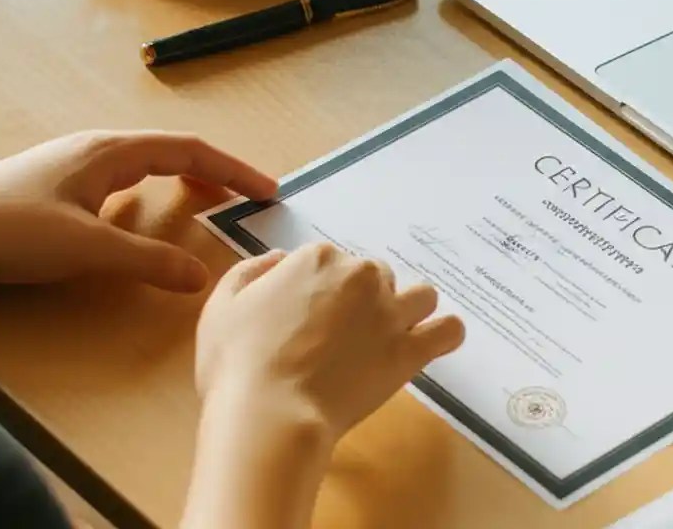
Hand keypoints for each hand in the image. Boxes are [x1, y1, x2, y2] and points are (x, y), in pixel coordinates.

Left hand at [0, 130, 277, 291]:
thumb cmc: (6, 229)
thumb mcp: (86, 249)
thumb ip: (148, 261)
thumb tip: (201, 276)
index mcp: (110, 153)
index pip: (190, 152)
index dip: (234, 171)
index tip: (267, 191)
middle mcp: (95, 151)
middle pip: (171, 152)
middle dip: (215, 173)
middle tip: (247, 198)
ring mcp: (72, 167)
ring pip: (144, 165)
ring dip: (183, 180)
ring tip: (208, 202)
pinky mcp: (54, 187)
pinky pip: (121, 180)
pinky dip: (151, 193)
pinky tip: (144, 216)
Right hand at [183, 244, 464, 528]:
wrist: (270, 413)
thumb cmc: (238, 364)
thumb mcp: (223, 306)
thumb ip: (252, 272)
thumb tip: (279, 260)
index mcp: (317, 259)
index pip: (332, 263)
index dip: (322, 292)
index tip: (311, 320)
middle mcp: (361, 276)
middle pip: (376, 278)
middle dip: (364, 301)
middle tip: (342, 339)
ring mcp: (391, 312)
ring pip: (420, 295)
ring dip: (408, 312)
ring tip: (387, 341)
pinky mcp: (411, 350)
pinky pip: (449, 330)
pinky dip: (444, 335)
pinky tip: (427, 347)